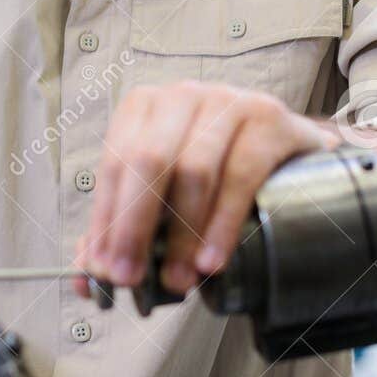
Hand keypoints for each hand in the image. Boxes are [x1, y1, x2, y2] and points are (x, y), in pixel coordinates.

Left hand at [78, 82, 339, 295]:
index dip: (106, 219)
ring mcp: (229, 101)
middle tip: (131, 279)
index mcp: (144, 106)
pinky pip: (241, 175)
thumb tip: (87, 275)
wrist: (289, 151)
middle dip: (134, 226)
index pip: (114, 164)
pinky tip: (211, 260)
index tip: (105, 269)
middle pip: (148, 161)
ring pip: (194, 170)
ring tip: (178, 280)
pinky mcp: (270, 119)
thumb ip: (127, 224)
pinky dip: (222, 224)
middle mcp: (183, 96)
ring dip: (181, 235)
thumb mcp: (168, 190)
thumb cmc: (216, 170)